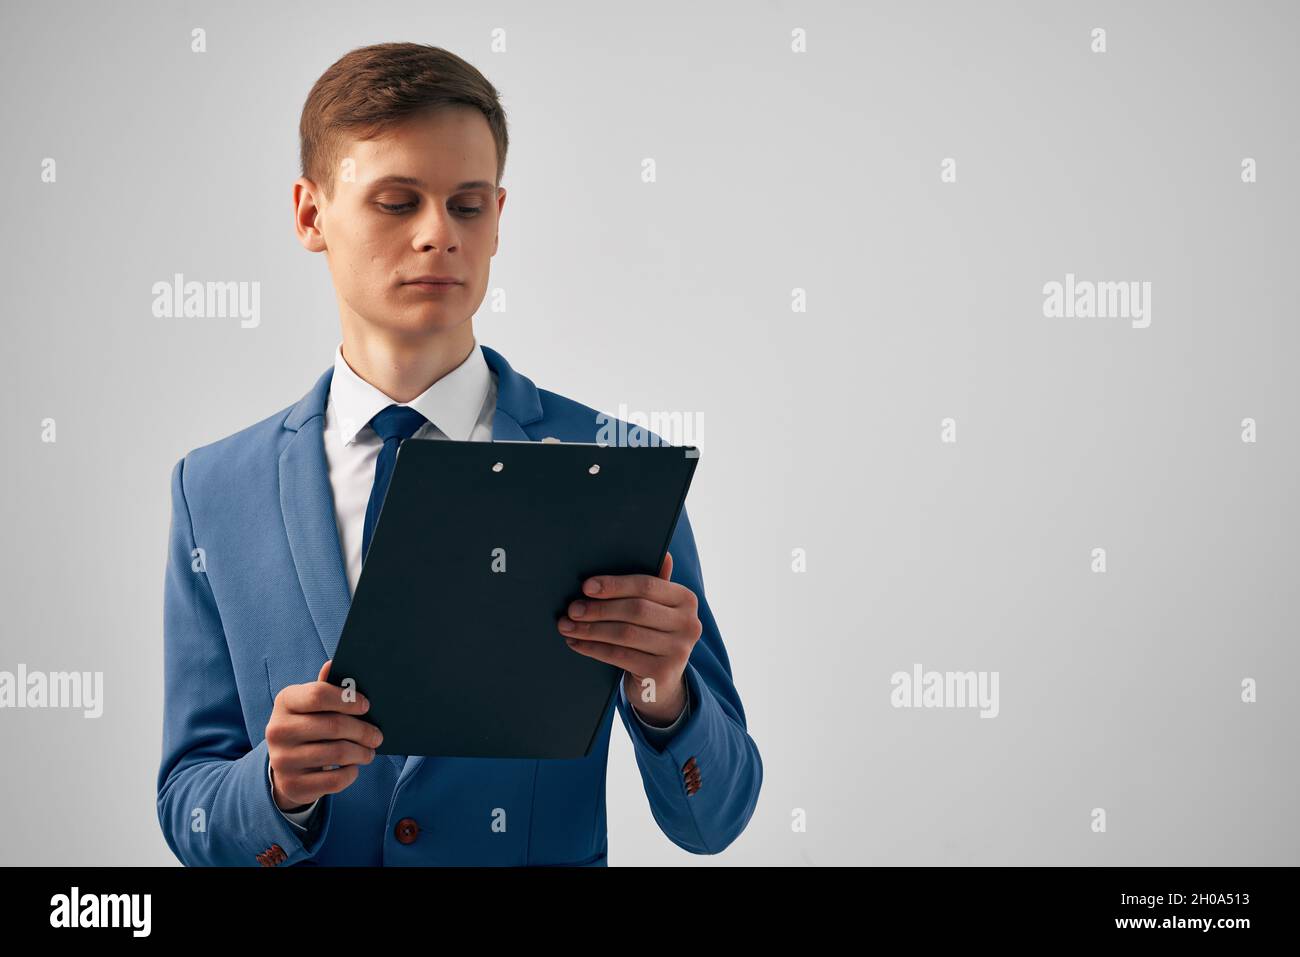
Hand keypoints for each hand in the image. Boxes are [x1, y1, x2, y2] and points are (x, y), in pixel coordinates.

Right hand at [266, 659, 382, 811]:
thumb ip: (325, 687)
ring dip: (362, 752)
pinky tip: (353, 767)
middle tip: (378, 736)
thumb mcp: (312, 704)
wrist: (285, 766)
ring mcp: (282, 760)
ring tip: (370, 751)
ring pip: (337, 753)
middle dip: (363, 730)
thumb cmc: (308, 724)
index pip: (318, 694)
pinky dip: (350, 773)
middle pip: (333, 725)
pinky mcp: (292, 785)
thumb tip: (334, 663)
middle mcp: (277, 730)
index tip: (367, 706)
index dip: (348, 699)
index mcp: (285, 701)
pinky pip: (334, 780)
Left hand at [557, 552, 700, 723]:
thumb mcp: (657, 611)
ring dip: (590, 629)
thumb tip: (664, 554)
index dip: (615, 585)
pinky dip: (593, 648)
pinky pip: (620, 655)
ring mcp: (679, 650)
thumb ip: (655, 586)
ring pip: (625, 633)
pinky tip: (576, 643)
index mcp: (686, 600)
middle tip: (571, 609)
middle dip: (598, 608)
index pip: (648, 585)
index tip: (586, 587)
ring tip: (567, 626)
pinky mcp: (663, 673)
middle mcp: (689, 624)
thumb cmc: (652, 638)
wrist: (661, 685)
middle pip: (635, 609)